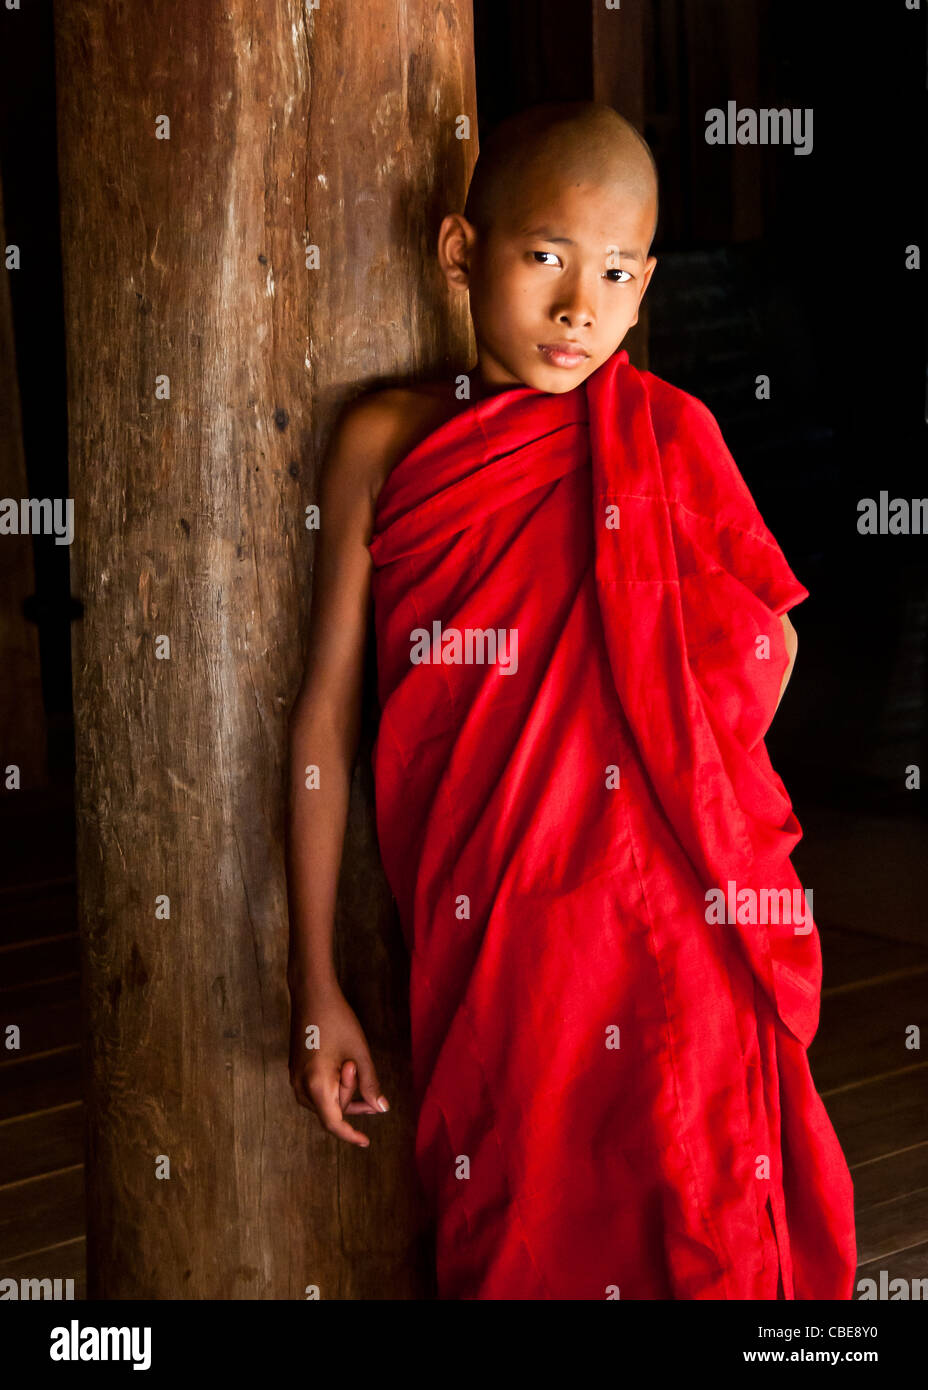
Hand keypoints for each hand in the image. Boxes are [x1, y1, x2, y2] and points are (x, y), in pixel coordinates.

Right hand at [288, 984, 389, 1147]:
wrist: (311, 993)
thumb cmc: (338, 1020)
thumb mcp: (359, 1053)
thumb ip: (370, 1084)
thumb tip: (382, 1109)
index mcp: (315, 1085)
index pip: (333, 1123)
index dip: (350, 1135)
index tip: (366, 1142)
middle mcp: (300, 1086)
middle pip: (331, 1109)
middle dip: (351, 1095)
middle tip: (356, 1064)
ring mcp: (295, 1078)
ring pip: (324, 1100)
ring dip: (343, 1091)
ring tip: (354, 1064)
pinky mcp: (296, 1069)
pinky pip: (317, 1089)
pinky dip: (333, 1085)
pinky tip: (345, 1067)